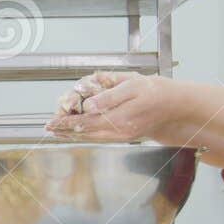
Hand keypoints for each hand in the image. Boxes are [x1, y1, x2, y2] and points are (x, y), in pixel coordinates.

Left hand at [46, 73, 188, 141]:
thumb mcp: (132, 86)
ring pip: (92, 137)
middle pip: (86, 133)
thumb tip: (88, 105)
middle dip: (65, 130)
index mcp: (120, 118)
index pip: (87, 122)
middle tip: (48, 128)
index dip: (67, 122)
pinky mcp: (125, 136)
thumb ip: (109, 96)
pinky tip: (77, 131)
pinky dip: (86, 135)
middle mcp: (120, 131)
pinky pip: (100, 137)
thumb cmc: (155, 91)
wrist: (175, 106)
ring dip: (73, 134)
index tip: (52, 122)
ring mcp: (122, 135)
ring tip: (57, 131)